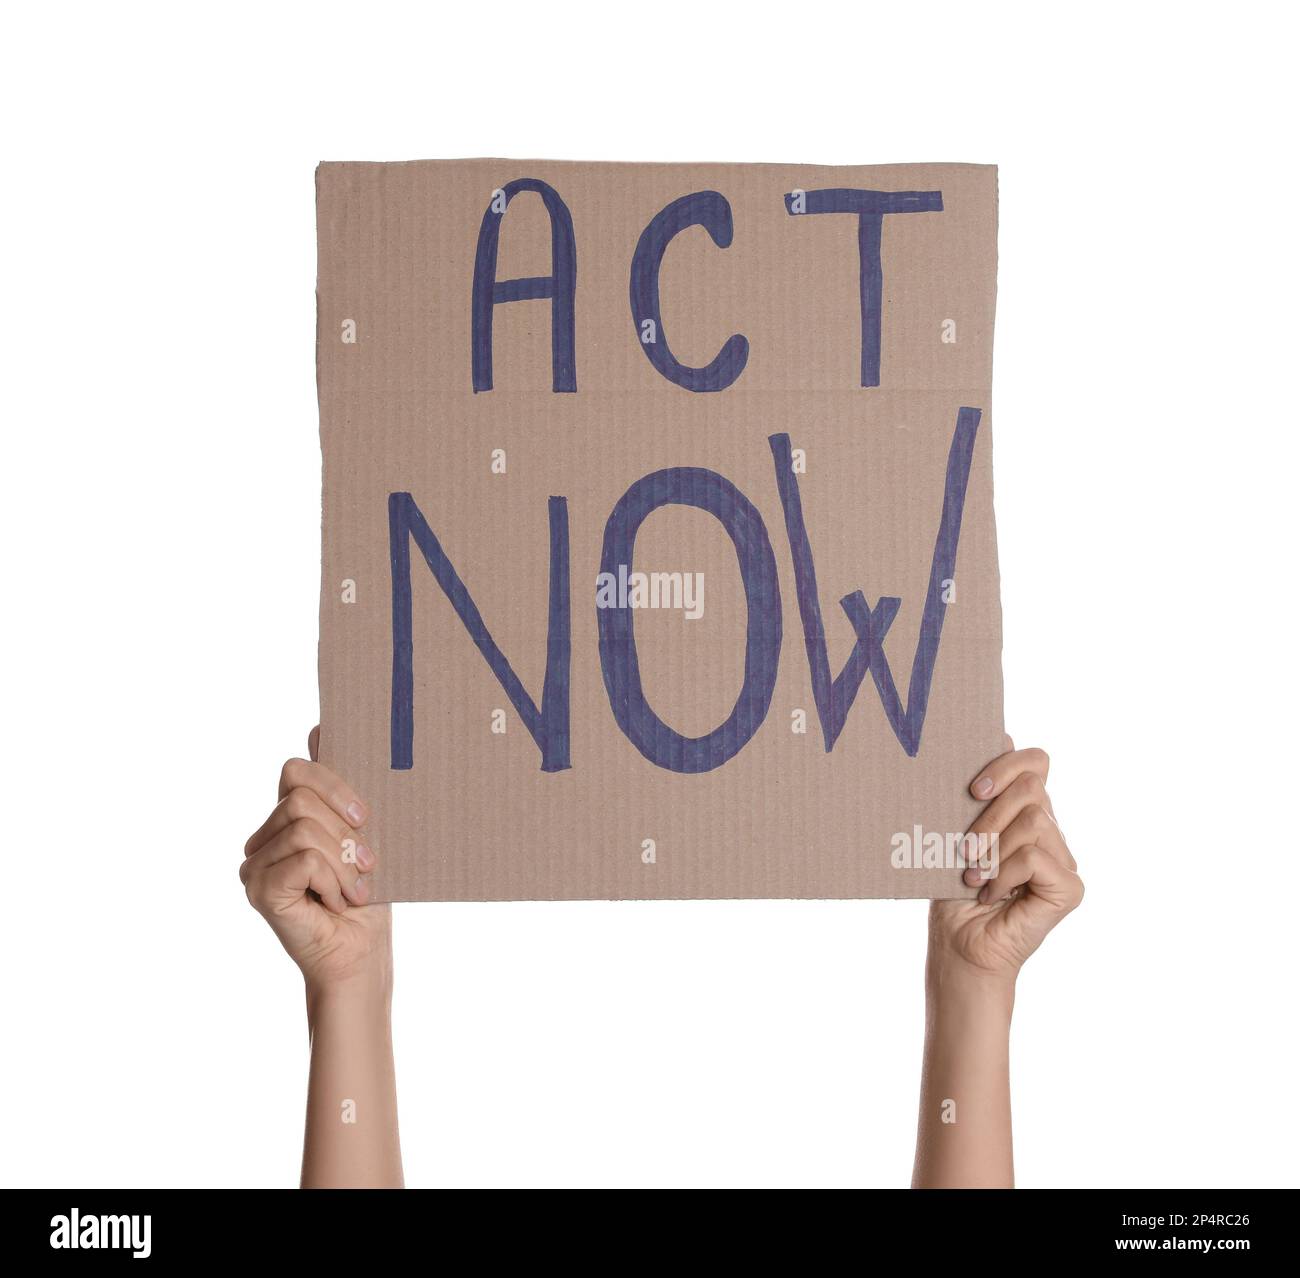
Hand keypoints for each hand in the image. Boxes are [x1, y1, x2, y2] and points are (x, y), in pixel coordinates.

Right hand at [242, 726, 390, 993]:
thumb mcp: (363, 832)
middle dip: (344, 830)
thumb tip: (320, 728)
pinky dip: (331, 880)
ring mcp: (254, 863)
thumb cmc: (367, 895)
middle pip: (301, 797)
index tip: (364, 816)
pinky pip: (302, 859)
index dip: (334, 784)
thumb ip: (341, 787)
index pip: (296, 770)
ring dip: (343, 862)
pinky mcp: (258, 889)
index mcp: (286, 817)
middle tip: (365, 865)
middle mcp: (263, 837)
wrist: (362, 953)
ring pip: (304, 827)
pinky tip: (334, 902)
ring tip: (353, 891)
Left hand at [928, 740, 1083, 986]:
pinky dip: (1004, 873)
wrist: (957, 946)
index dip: (1007, 763)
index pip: (1035, 762)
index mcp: (1022, 811)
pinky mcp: (1070, 886)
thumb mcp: (955, 830)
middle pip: (1032, 787)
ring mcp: (1064, 859)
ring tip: (974, 877)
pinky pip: (1035, 856)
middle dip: (990, 814)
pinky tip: (991, 893)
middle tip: (964, 848)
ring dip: (992, 848)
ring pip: (1033, 820)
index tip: (971, 789)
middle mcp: (1049, 830)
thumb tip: (999, 733)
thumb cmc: (949, 890)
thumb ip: (977, 793)